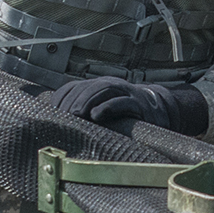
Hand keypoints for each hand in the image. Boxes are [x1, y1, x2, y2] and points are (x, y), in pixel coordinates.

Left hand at [50, 77, 207, 135]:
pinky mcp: (138, 104)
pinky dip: (108, 107)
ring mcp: (125, 92)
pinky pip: (122, 102)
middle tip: (61, 116)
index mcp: (98, 87)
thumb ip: (85, 113)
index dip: (61, 98)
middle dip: (72, 101)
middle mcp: (110, 85)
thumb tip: (60, 127)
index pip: (73, 87)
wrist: (162, 111)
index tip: (51, 113)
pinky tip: (96, 115)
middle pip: (86, 87)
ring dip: (86, 101)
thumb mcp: (103, 111)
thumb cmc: (127, 115)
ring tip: (75, 114)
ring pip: (102, 90)